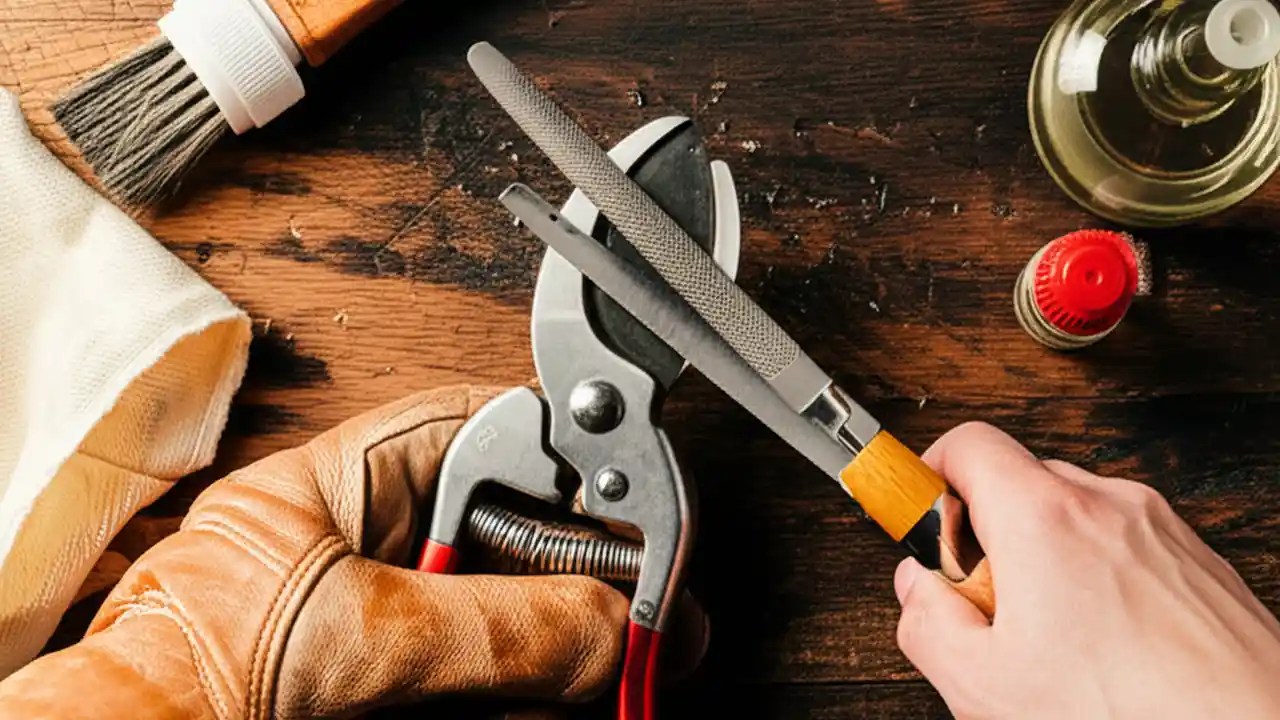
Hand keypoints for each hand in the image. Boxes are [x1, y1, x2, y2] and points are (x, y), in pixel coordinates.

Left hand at [0, 387, 631, 718]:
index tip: (636, 506)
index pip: (491, 431)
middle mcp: (388, 537)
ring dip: (573, 645)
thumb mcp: (359, 638)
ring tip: (606, 675)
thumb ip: (494, 628)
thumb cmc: (181, 684)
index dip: (573, 461)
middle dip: (589, 578)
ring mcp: (404, 609)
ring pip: (526, 605)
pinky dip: (541, 693)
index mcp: (355, 478)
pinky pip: (504, 669)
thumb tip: (610, 629)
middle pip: (527, 528)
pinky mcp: (416, 675)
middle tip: (646, 622)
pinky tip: (562, 705)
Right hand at [896, 422, 1279, 719]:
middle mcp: (1107, 504)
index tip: (917, 518)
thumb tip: (918, 588)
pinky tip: (1107, 651)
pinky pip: (1124, 547)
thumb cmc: (1129, 715)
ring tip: (1054, 643)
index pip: (968, 445)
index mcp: (1044, 517)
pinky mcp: (1198, 560)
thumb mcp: (982, 684)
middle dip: (987, 536)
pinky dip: (1100, 580)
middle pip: (1018, 484)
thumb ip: (925, 622)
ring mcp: (1160, 529)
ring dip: (1045, 562)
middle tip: (986, 606)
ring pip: (1073, 519)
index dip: (927, 476)